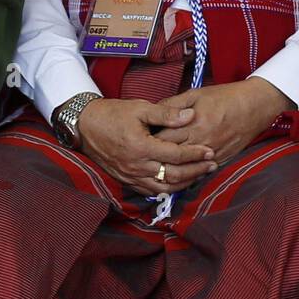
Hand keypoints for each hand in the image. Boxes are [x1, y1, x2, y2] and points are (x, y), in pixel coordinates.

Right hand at [77, 97, 216, 195]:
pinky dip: (167, 189)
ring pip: (164, 187)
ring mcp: (131, 175)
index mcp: (142, 147)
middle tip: (212, 165)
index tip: (210, 151)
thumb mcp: (140, 108)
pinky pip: (150, 191)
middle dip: (196, 171)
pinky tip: (178, 183)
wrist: (86, 126)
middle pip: (174, 175)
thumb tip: (191, 115)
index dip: (195, 154)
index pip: (176, 155)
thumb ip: (166, 113)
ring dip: (184, 183)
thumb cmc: (113, 114)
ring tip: (199, 175)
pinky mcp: (126, 180)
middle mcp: (137, 165)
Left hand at [155, 77, 292, 165]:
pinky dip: (187, 175)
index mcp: (192, 124)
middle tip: (142, 158)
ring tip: (155, 170)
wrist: (254, 106)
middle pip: (171, 157)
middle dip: (155, 158)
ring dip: (170, 171)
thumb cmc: (224, 97)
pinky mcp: (221, 160)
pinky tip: (177, 175)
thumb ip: (173, 104)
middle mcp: (200, 141)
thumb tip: (153, 112)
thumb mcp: (196, 94)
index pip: (163, 139)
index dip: (148, 141)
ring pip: (185, 170)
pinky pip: (200, 173)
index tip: (139, 141)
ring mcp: (211, 153)